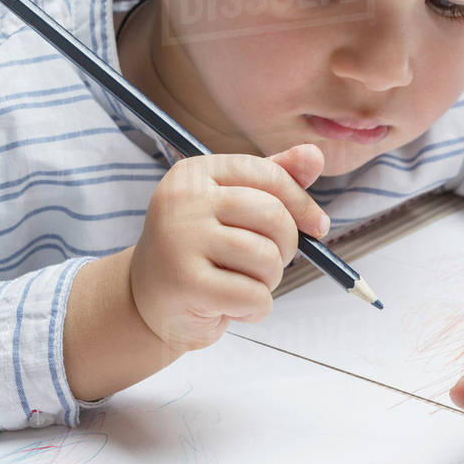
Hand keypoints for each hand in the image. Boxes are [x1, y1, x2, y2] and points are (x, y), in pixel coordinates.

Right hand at [129, 143, 328, 354]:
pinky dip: (256, 308)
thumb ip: (274, 178)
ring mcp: (180, 240)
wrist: (146, 302)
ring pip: (267, 258)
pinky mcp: (185, 284)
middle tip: (269, 262)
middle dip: (286, 246)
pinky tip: (234, 308)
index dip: (302, 203)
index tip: (317, 226)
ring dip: (269, 280)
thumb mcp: (232, 206)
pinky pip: (254, 296)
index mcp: (195, 172)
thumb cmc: (200, 249)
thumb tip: (315, 155)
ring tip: (243, 284)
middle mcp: (183, 200)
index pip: (268, 175)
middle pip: (273, 216)